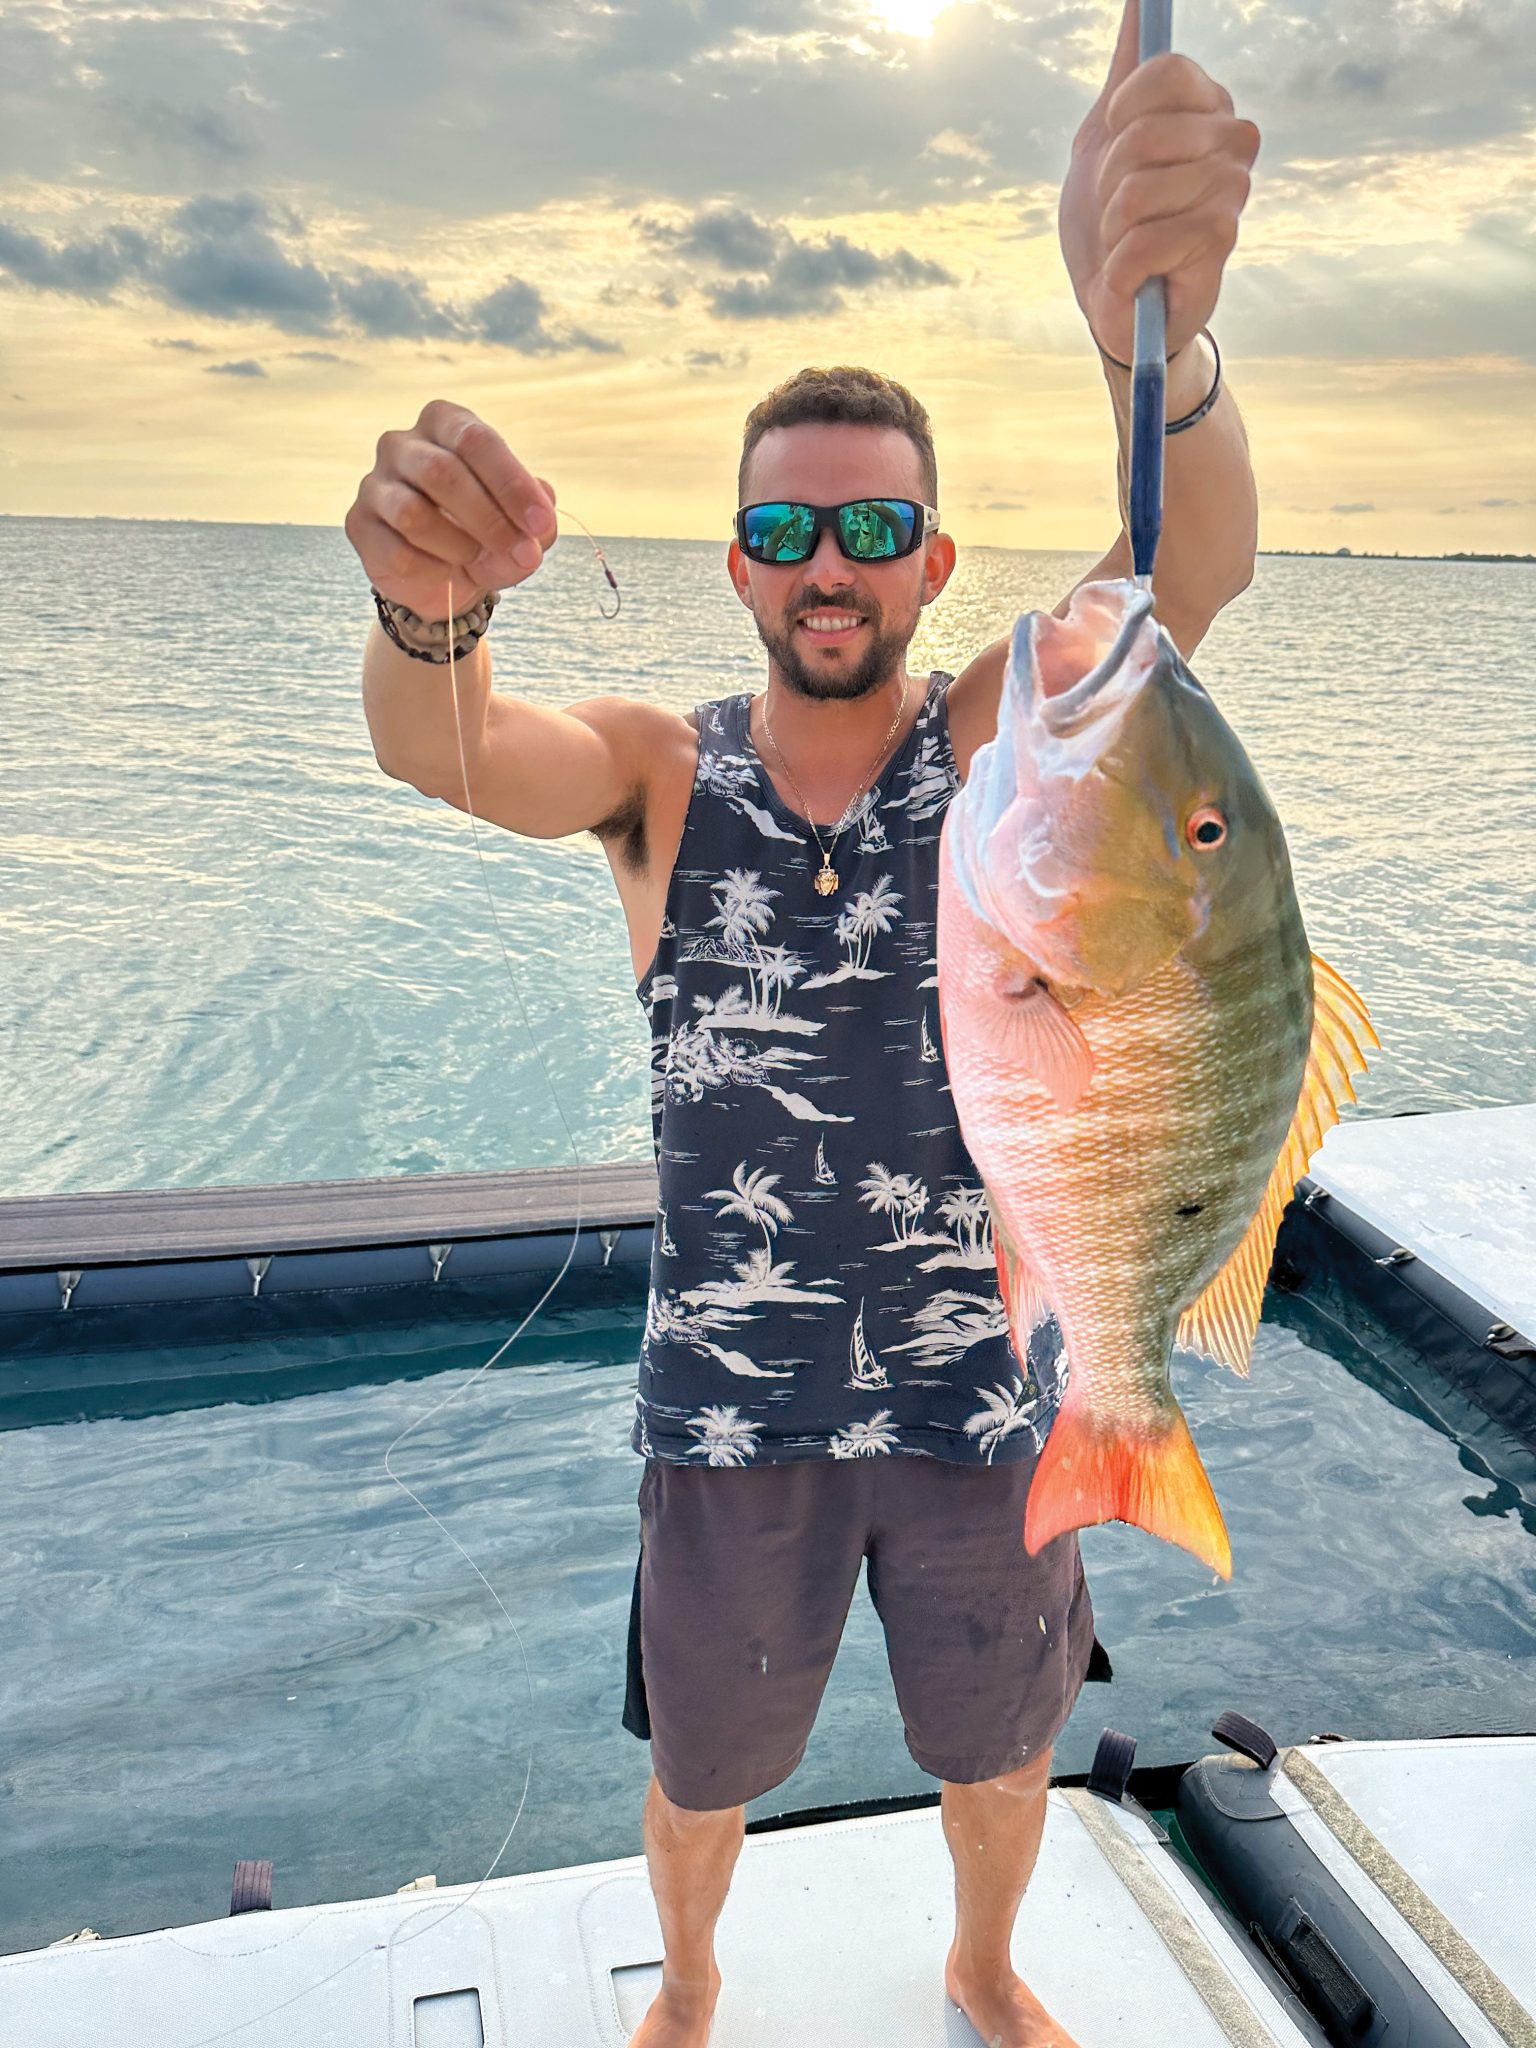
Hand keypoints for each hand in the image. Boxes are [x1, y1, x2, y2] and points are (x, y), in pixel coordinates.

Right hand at [344, 400, 557, 621]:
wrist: (444, 576)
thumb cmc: (487, 534)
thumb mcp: (523, 528)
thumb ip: (536, 525)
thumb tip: (537, 532)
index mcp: (445, 423)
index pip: (476, 440)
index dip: (512, 483)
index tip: (540, 523)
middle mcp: (402, 444)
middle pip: (442, 473)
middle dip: (490, 519)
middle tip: (522, 553)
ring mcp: (374, 483)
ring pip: (414, 514)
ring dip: (459, 545)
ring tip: (476, 560)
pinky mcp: (359, 524)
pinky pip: (396, 551)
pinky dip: (432, 570)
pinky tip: (445, 572)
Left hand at [1057, 0, 1258, 364]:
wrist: (1114, 309)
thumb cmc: (1108, 226)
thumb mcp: (1101, 139)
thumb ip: (1124, 69)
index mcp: (1206, 107)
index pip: (1166, 71)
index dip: (1122, 112)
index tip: (1113, 141)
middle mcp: (1231, 140)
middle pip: (1143, 135)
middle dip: (1107, 184)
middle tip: (1117, 213)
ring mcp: (1232, 188)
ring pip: (1137, 191)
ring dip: (1112, 230)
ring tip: (1127, 246)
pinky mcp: (1222, 238)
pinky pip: (1145, 239)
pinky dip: (1120, 268)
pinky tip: (1134, 279)